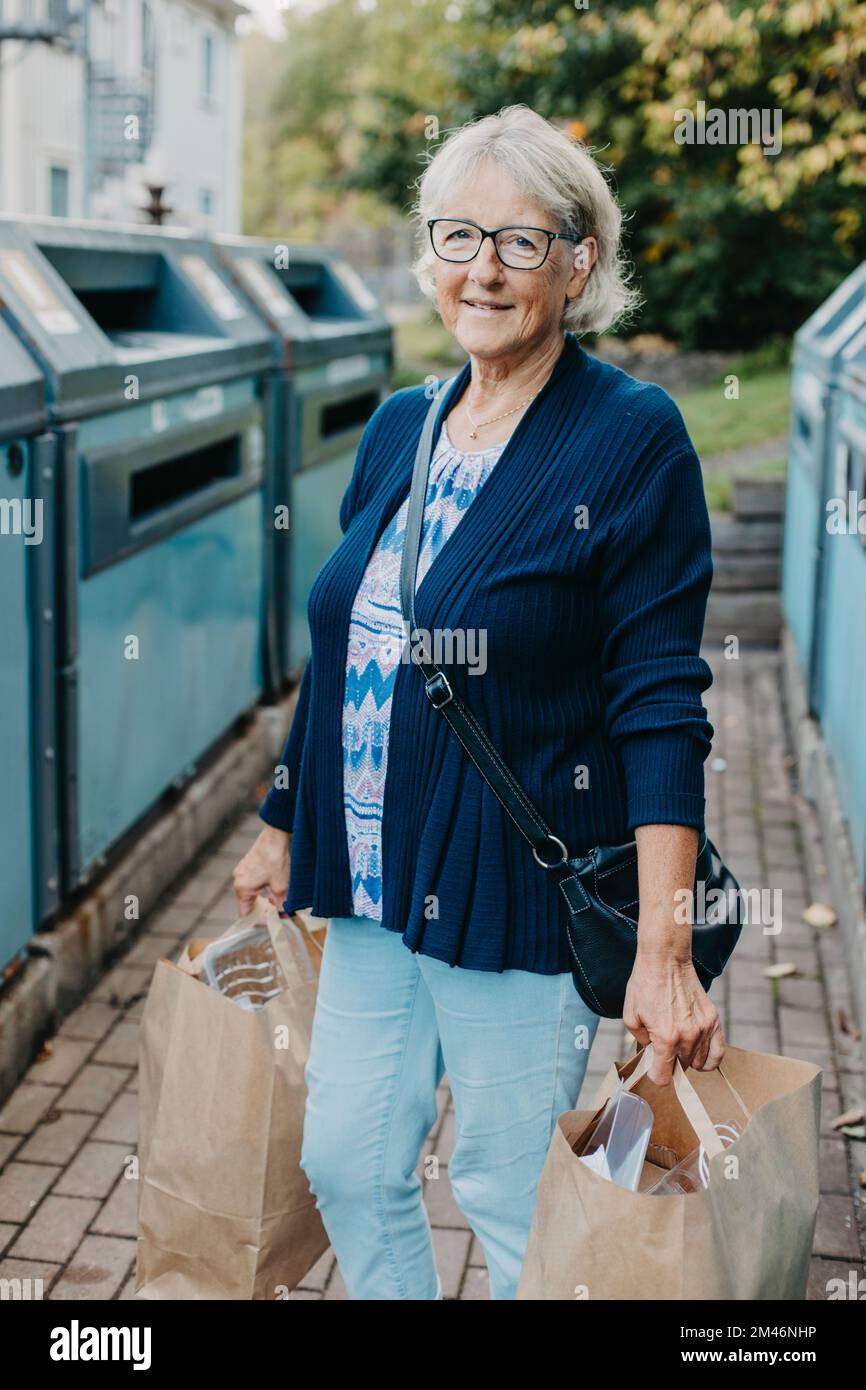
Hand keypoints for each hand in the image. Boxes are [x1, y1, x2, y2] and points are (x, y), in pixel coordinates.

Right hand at [232, 825, 290, 915]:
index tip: (273, 922)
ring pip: (252, 892)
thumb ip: (281, 905)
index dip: (259, 921)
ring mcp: (243, 870)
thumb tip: (284, 915)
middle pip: (249, 904)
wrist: (277, 833)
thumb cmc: (277, 858)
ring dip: (265, 898)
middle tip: (279, 913)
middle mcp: (238, 879)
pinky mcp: (249, 863)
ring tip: (280, 900)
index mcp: (242, 888)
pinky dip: (264, 888)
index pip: (245, 914)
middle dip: (264, 910)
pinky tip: (277, 886)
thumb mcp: (282, 886)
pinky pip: (254, 882)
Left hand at [622, 948, 724, 1086]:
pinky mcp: (714, 1020)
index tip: (653, 1066)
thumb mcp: (630, 1017)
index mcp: (665, 1038)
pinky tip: (701, 1057)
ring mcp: (704, 1028)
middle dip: (670, 1063)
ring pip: (699, 1062)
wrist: (665, 961)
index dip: (655, 1074)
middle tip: (663, 1047)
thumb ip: (640, 1043)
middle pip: (682, 1069)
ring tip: (678, 1045)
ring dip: (688, 1059)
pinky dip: (710, 1059)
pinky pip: (718, 1052)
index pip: (663, 1076)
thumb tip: (652, 1054)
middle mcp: (688, 1037)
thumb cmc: (645, 985)